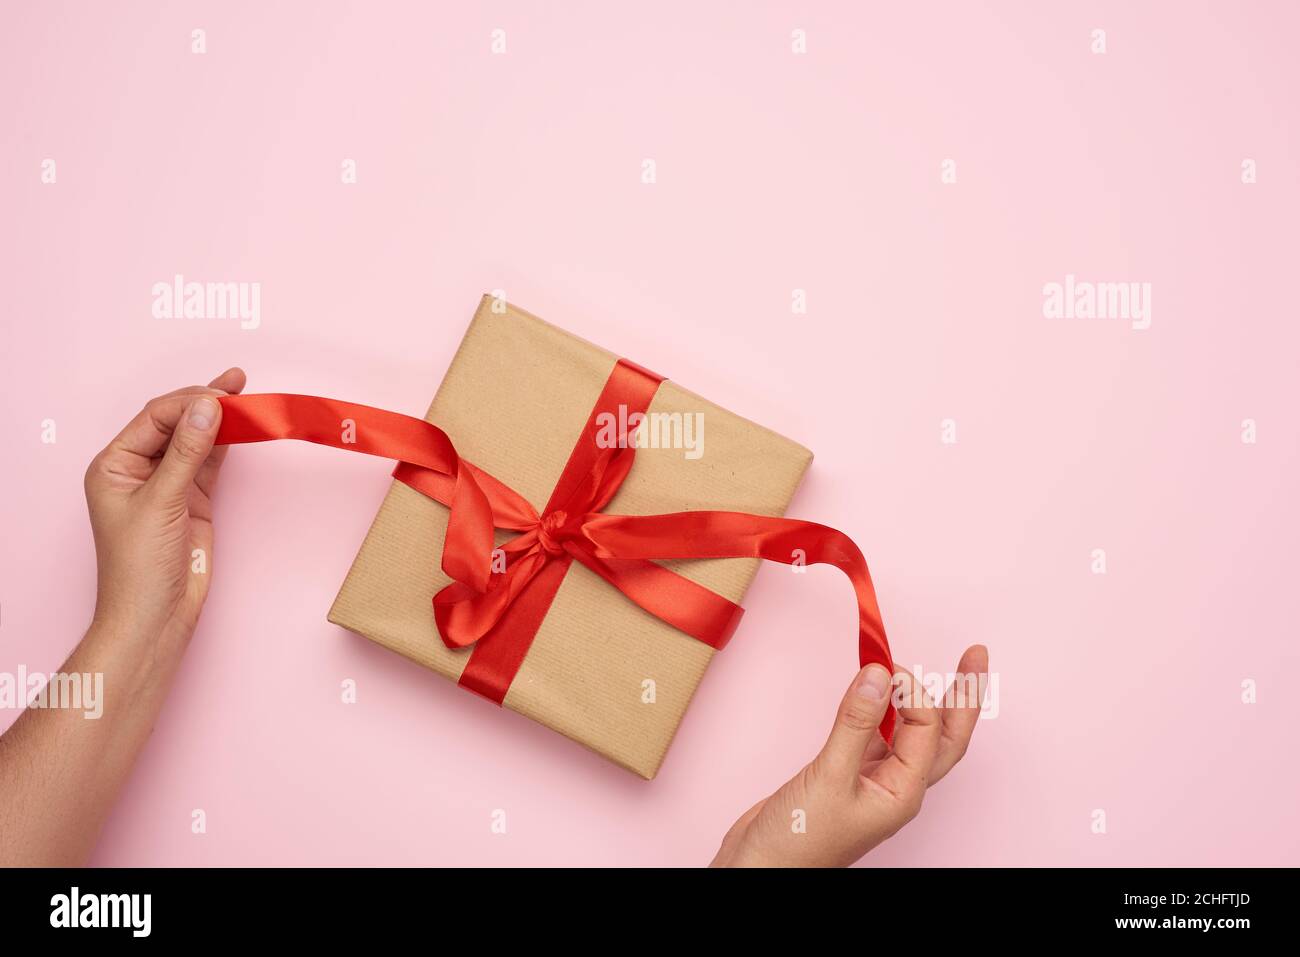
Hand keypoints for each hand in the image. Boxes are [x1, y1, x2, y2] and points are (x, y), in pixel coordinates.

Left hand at [83, 368, 245, 651]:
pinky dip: (228, 445)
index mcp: (114, 464)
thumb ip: (187, 453)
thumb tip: (208, 408)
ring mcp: (169, 484)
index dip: (189, 403)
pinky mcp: (194, 500)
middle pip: (176, 423)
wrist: (155, 615)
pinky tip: (242, 427)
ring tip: (247, 396)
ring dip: (220, 420)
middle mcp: (139, 469)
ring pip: (197, 440)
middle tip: (239, 386)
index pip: (155, 418)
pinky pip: (211, 462)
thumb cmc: (139, 567)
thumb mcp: (162, 503)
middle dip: (206, 403)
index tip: (223, 395)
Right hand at [711, 645, 988, 866]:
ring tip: (941, 669)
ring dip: (925, 700)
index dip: (913, 693)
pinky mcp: (847, 773)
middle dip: (963, 695)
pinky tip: (879, 693)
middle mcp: (896, 786)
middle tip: (975, 654)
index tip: (887, 668)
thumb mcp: (829, 776)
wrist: (762, 867)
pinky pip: (878, 735)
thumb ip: (855, 723)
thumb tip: (879, 676)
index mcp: (903, 794)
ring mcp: (874, 780)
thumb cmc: (798, 842)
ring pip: (913, 733)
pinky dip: (883, 709)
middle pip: (944, 735)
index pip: (926, 730)